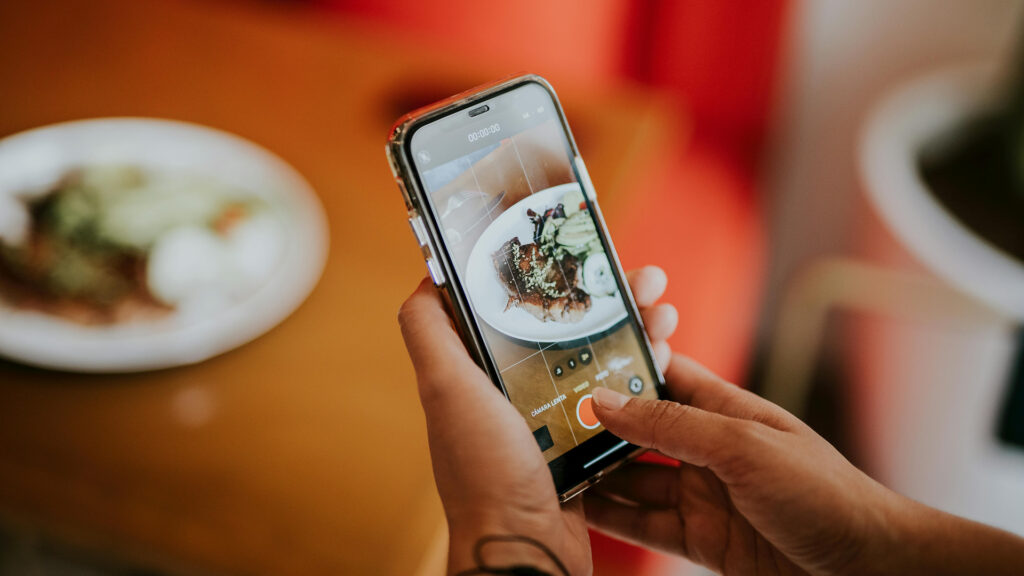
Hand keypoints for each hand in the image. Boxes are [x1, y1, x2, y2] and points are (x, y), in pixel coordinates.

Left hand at [399, 266, 676, 574]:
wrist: (526, 546)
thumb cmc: (484, 471)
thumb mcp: (445, 389)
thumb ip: (429, 332)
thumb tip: (427, 275)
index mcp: (479, 372)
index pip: (514, 306)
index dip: (544, 275)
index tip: (577, 250)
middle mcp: (512, 392)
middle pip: (564, 327)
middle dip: (605, 297)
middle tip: (643, 278)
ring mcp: (550, 419)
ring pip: (597, 357)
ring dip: (632, 329)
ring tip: (664, 311)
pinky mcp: (584, 445)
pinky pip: (617, 399)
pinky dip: (642, 375)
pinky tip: (664, 357)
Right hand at [585, 356, 1023, 575]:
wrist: (869, 567)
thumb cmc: (825, 494)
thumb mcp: (743, 448)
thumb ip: (673, 425)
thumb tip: (609, 399)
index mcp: (724, 409)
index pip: (663, 376)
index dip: (621, 367)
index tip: (574, 362)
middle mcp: (708, 448)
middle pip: (639, 431)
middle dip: (597, 427)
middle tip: (547, 423)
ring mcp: (703, 495)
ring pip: (635, 479)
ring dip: (597, 475)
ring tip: (551, 468)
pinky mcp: (702, 538)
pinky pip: (646, 524)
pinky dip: (613, 518)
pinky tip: (580, 511)